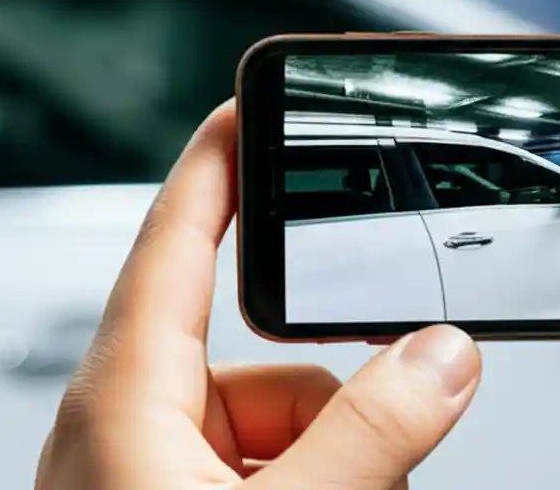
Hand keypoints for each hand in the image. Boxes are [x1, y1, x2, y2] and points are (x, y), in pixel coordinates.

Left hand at [35, 101, 481, 489]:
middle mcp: (124, 432)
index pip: (171, 245)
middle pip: (256, 355)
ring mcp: (145, 477)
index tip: (245, 108)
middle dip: (336, 393)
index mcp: (120, 405)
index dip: (213, 165)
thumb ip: (367, 435)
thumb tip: (440, 359)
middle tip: (385, 434)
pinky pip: (257, 465)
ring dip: (333, 456)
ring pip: (270, 420)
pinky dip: (309, 483)